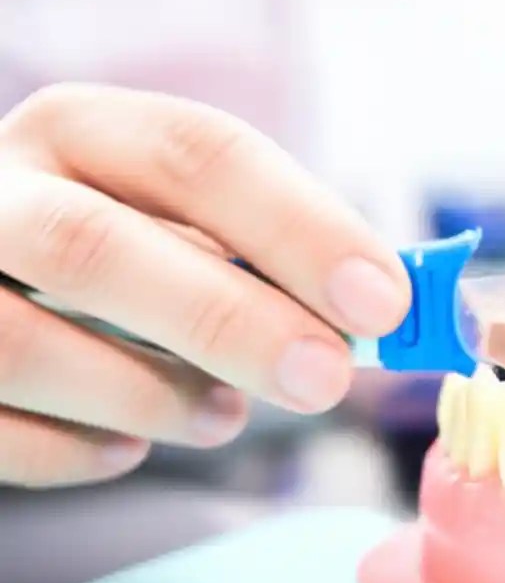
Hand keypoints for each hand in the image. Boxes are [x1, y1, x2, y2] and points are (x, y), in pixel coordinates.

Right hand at [0, 84, 409, 486]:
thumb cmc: (122, 252)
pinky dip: (77, 451)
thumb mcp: (185, 222)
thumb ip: (270, 256)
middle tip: (323, 378)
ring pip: (24, 345)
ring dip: (149, 396)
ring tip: (222, 417)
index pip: (196, 153)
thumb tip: (391, 314)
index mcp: (83, 131)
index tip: (383, 300)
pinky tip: (130, 447)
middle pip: (95, 247)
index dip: (298, 227)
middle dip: (226, 320)